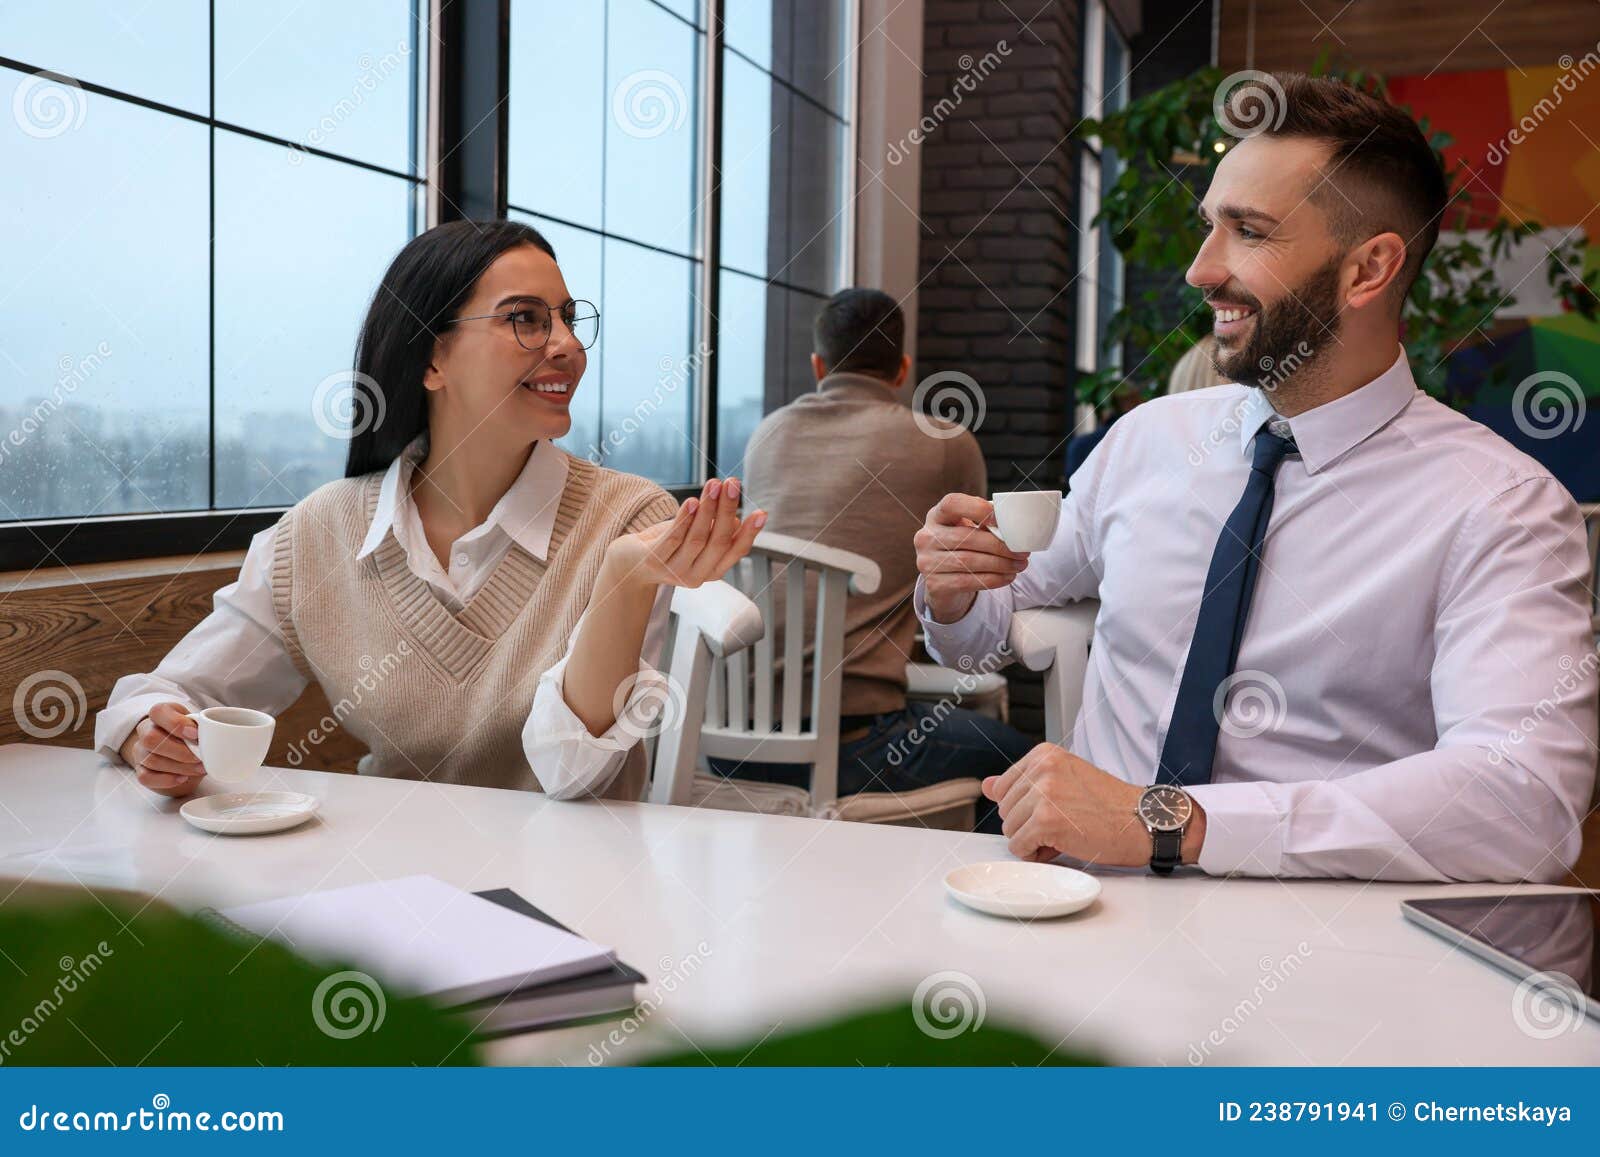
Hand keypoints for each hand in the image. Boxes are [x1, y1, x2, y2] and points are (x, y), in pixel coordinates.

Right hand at [119, 701, 206, 797]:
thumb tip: (214, 736)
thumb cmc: (190, 732)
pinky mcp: (141, 770)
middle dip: (180, 751)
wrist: (181, 749)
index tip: (196, 734)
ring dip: (179, 767)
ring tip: (199, 768)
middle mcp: (145, 730)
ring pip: (151, 760)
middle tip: (200, 757)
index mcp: (160, 713)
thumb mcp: (197, 722)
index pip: (158, 712)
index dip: (176, 724)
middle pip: (151, 739)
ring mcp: (140, 751)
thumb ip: (202, 726)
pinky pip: (145, 777)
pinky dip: (166, 780)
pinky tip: (183, 778)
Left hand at [607, 477, 765, 590]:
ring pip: (697, 538)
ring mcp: (673, 571)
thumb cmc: (668, 545)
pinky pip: (672, 539)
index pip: (736, 551)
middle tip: (733, 484)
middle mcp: (696, 576)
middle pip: (718, 541)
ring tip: (714, 484)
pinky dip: (683, 519)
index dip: (750, 533)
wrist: (628, 564)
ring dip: (707, 509)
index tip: (762, 512)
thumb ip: (716, 531)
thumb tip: (737, 521)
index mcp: (712, 570)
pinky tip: (691, 501)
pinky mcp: (652, 562)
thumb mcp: (696, 537)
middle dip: (727, 510)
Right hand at [914, 493, 1029, 622]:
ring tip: (1019, 565)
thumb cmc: (962, 549)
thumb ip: (985, 522)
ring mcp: (927, 562)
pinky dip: (993, 579)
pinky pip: (968, 581)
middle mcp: (927, 537)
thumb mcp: (967, 530)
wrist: (944, 583)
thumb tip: (1014, 526)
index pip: (951, 504)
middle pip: (966, 537)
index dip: (976, 508)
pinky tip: (1007, 577)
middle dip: (999, 545)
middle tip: (1022, 551)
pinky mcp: (934, 584)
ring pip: (969, 561)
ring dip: (1000, 564)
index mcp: (936, 516)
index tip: (999, 519)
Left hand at [984, 743, 1193, 867]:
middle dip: (1029, 825)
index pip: (1004, 788)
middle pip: (1005, 810)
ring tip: (1066, 834)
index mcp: (1044, 754)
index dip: (1026, 808)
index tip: (1055, 809)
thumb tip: (986, 785)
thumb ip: (1022, 782)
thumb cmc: (1110, 805)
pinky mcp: (1046, 820)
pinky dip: (1036, 855)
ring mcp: (1043, 793)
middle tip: (1064, 824)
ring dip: (1033, 840)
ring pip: (1009, 830)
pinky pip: (1019, 847)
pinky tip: (1062, 846)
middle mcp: (1041, 768)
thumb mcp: (1065, 781)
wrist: (1144, 821)